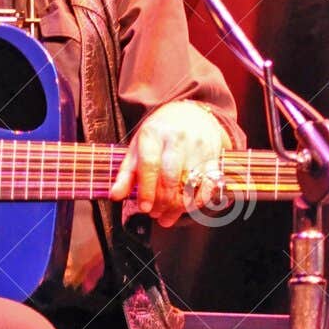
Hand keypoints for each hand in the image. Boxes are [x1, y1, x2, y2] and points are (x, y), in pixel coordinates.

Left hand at [110, 101, 227, 227]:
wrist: (190, 113)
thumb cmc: (160, 135)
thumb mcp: (138, 147)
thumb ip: (126, 173)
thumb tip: (115, 195)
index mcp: (154, 134)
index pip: (150, 165)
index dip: (147, 190)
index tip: (144, 208)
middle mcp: (177, 139)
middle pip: (171, 177)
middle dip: (162, 202)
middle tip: (155, 213)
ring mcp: (198, 148)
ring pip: (191, 184)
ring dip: (179, 206)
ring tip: (168, 214)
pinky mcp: (213, 157)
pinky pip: (209, 185)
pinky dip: (199, 201)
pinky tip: (188, 207)